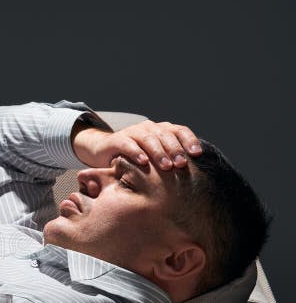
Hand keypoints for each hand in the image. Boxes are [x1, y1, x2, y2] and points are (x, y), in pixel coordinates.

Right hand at [72, 119, 201, 170]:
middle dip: (175, 150)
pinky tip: (143, 162)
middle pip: (165, 135)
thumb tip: (196, 174)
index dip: (189, 140)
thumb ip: (170, 160)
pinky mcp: (118, 140)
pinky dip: (137, 152)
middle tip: (181, 164)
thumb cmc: (135, 159)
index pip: (180, 130)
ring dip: (158, 153)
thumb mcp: (154, 158)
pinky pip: (129, 144)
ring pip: (149, 139)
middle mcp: (149, 128)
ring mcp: (133, 132)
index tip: (197, 154)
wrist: (104, 151)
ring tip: (165, 166)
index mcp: (161, 130)